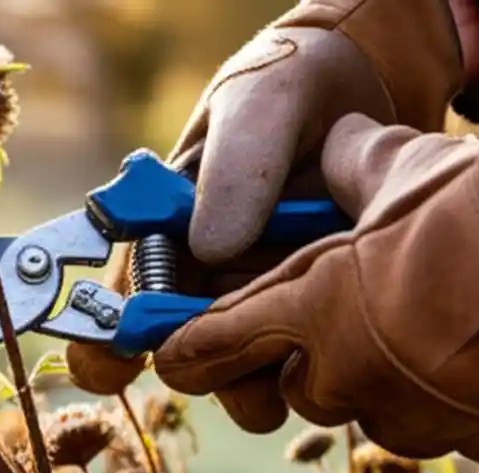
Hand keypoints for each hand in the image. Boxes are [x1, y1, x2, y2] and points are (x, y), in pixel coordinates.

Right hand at [67, 0, 464, 393]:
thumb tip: (211, 251)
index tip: (117, 365)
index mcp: (166, 235)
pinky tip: (343, 338)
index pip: (117, 306)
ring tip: (291, 363)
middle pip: (184, 356)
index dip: (105, 347)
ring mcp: (263, 301)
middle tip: (238, 359)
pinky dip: (318, 366)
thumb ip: (235, 167)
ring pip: (245, 374)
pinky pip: (308, 363)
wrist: (373, 86)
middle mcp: (207, 279)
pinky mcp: (317, 312)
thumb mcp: (262, 106)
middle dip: (206, 368)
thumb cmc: (293, 84)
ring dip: (261, 381)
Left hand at [152, 73, 478, 462]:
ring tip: (453, 317)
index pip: (207, 351)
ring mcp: (411, 422)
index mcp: (305, 315)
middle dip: (324, 354)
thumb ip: (349, 167)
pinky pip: (453, 423)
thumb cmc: (475, 206)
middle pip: (300, 385)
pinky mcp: (476, 445)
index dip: (189, 352)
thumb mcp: (398, 168)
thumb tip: (333, 145)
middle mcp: (345, 381)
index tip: (180, 351)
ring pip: (379, 408)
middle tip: (373, 303)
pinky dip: (467, 394)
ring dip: (400, 373)